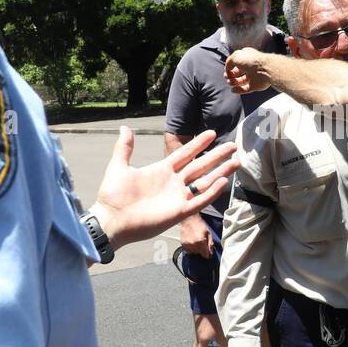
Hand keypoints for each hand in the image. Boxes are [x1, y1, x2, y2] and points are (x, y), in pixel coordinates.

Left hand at [92, 127, 238, 249]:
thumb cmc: (113, 196)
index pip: (185, 154)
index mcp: (161, 170)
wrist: (111, 220)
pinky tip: (224, 181)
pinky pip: (200, 201)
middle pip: (200, 166)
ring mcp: (177, 197)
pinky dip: (211, 192)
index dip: (198, 144)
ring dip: (220, 172)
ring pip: (204, 182)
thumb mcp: (119, 167)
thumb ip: (124, 148)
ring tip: (236, 162)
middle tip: (233, 145)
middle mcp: (173, 182)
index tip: (211, 133)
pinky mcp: (179, 212)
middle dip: (216, 156)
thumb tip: (124, 127)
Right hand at [178, 214, 213, 257]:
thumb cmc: (199, 224)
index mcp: (201, 241)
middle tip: (202, 242)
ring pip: (194, 252)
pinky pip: (188, 250)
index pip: (205, 254)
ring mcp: (187, 244)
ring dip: (196, 249)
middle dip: (202, 250)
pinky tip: (192, 242)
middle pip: (199, 253)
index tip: (208, 253)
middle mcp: (194, 244)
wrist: (189, 219)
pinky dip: (191, 248)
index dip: (208, 254)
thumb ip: (210, 244)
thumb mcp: (209, 233)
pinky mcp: (183, 243)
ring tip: (196, 241)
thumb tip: (211, 252)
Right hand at [224, 48, 271, 93]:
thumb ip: (228, 62)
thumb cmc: (251, 61)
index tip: (227, 70)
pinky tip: (233, 90)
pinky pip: (245, 89)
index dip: (229, 67)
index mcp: (246, 57)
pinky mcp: (255, 85)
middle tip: (228, 77)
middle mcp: (250, 66)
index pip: (236, 62)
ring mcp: (253, 76)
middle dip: (230, 75)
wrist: (265, 70)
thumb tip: (227, 69)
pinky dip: (238, 90)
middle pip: (237, 72)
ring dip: (233, 82)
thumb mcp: (235, 56)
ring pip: (240, 81)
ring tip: (231, 82)